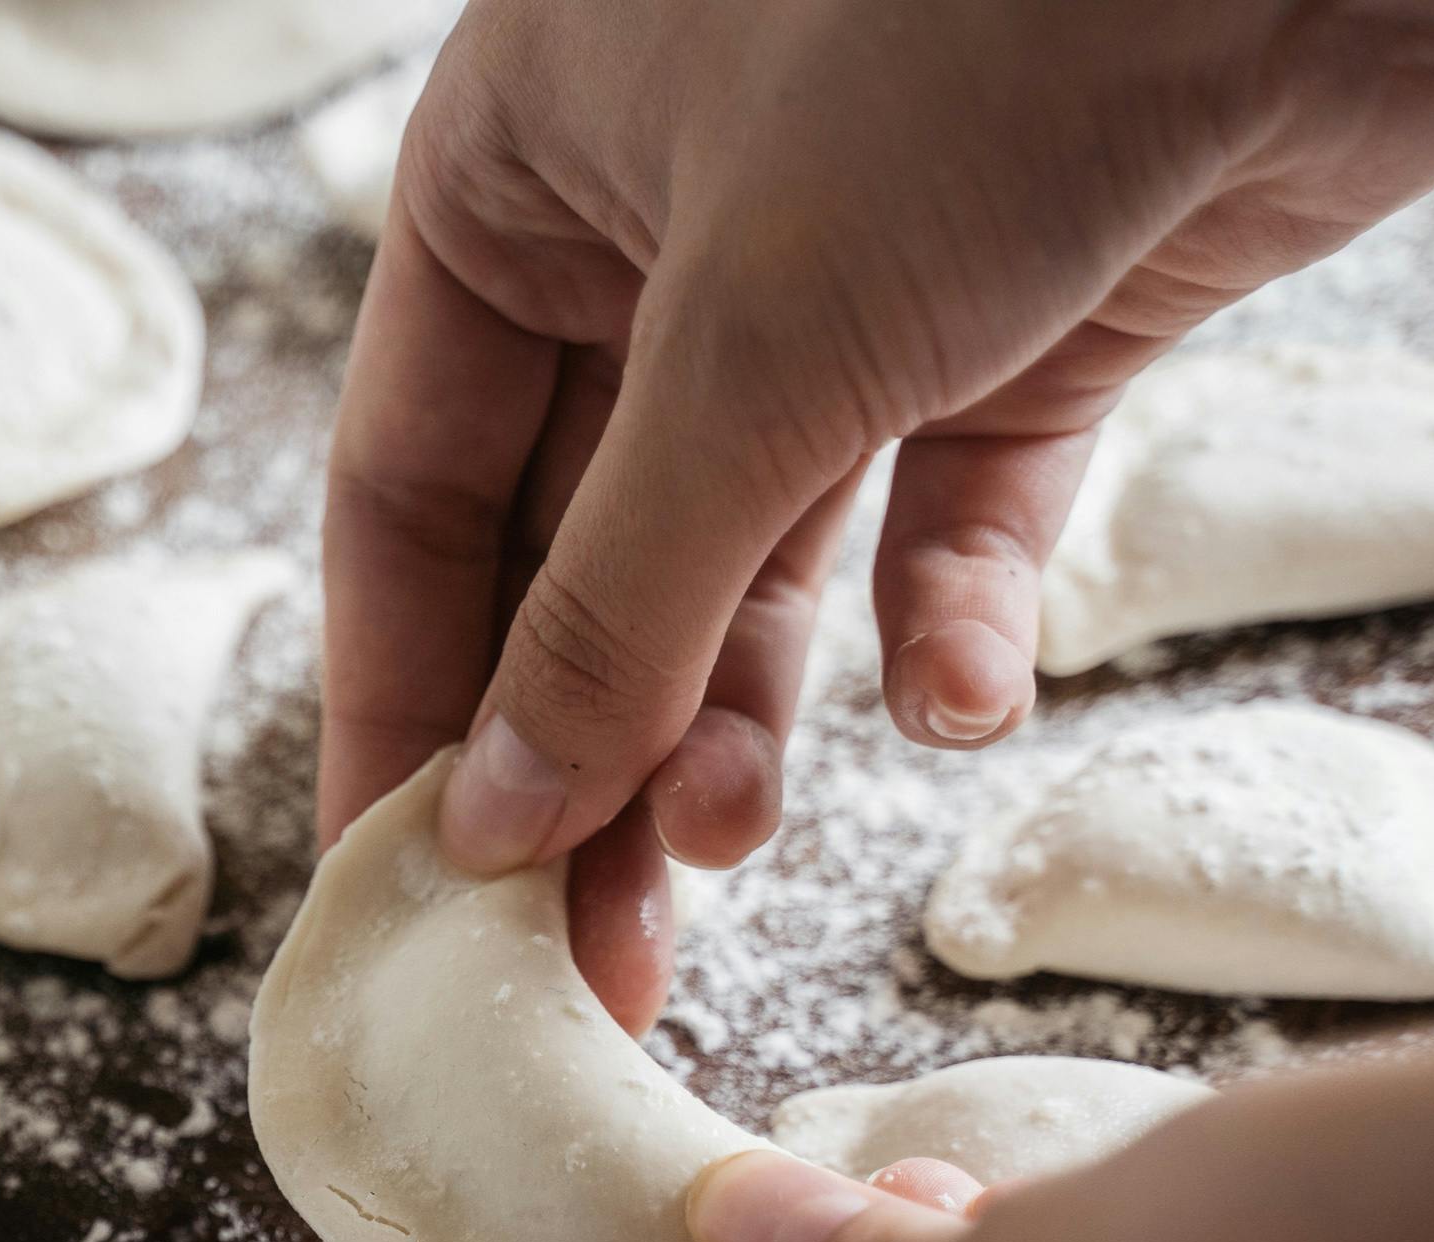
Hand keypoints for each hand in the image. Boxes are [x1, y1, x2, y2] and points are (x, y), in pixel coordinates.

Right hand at [319, 0, 1433, 1027]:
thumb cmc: (976, 28)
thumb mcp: (751, 342)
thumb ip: (617, 602)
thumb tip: (494, 826)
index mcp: (513, 182)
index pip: (408, 492)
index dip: (405, 704)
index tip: (408, 899)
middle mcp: (656, 233)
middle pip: (576, 554)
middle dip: (588, 753)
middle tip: (588, 956)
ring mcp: (850, 279)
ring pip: (756, 559)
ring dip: (747, 715)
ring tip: (745, 846)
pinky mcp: (1028, 318)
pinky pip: (948, 515)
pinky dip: (946, 619)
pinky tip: (963, 702)